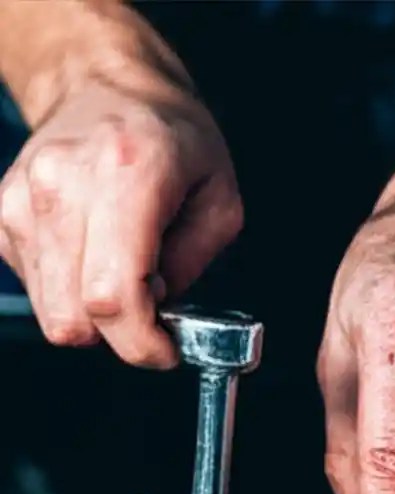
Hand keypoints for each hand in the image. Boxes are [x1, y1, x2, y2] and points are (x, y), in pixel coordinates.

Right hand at [0, 72, 240, 366]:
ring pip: (51, 311)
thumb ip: (194, 264)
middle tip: (153, 310)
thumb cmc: (173, 141)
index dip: (141, 343)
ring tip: (126, 275)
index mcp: (128, 175)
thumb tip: (160, 314)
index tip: (165, 351)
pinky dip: (69, 291)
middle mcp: (63, 185)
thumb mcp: (221, 201)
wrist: (107, 90)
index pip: (113, 295)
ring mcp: (21, 200)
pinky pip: (35, 288)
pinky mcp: (0, 215)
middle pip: (74, 316)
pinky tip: (94, 257)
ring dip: (95, 316)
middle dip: (121, 336)